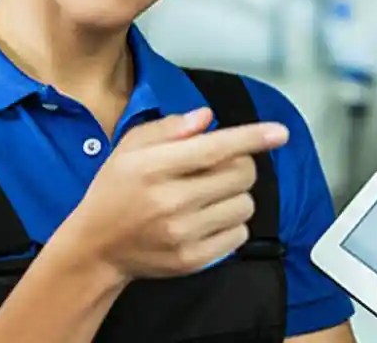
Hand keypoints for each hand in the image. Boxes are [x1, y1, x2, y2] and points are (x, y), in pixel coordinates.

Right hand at [58, 107, 289, 282]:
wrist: (96, 247)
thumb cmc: (115, 190)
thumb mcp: (130, 147)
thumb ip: (170, 128)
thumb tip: (207, 118)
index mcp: (153, 167)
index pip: (215, 148)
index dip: (251, 138)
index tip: (279, 132)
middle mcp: (170, 201)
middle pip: (240, 174)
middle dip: (241, 163)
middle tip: (221, 164)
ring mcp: (182, 234)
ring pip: (244, 204)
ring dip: (235, 194)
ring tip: (209, 193)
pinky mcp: (192, 259)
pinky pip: (239, 234)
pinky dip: (231, 222)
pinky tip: (207, 217)